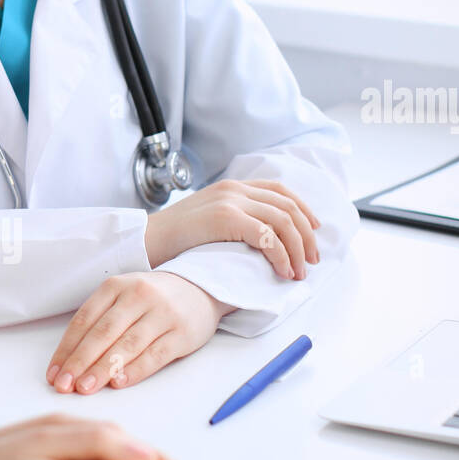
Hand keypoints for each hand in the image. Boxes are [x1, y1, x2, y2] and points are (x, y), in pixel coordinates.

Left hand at [47, 272, 229, 393]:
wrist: (199, 289)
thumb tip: (69, 361)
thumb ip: (98, 323)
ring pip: (127, 345)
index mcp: (115, 286)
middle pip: (102, 333)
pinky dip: (135, 370)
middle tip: (64, 385)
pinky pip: (155, 354)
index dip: (66, 349)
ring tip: (85, 388)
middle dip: (80, 362)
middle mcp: (137, 296)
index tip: (54, 374)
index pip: (84, 320)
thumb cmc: (151, 300)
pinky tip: (118, 382)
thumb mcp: (122, 298)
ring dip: (103, 369)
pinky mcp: (182, 332)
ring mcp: (162, 313)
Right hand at [145, 179, 320, 278]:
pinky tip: (282, 270)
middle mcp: (235, 189)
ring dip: (298, 249)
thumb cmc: (173, 240)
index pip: (280, 191)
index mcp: (232, 187)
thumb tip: (261, 239)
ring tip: (299, 272)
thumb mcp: (206, 220)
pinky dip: (281, 255)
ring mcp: (230, 202)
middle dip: (307, 236)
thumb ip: (232, 219)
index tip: (314, 232)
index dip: (304, 210)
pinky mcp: (225, 218)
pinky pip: (267, 236)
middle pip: (288, 207)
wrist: (144, 240)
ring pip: (283, 221)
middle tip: (312, 261)